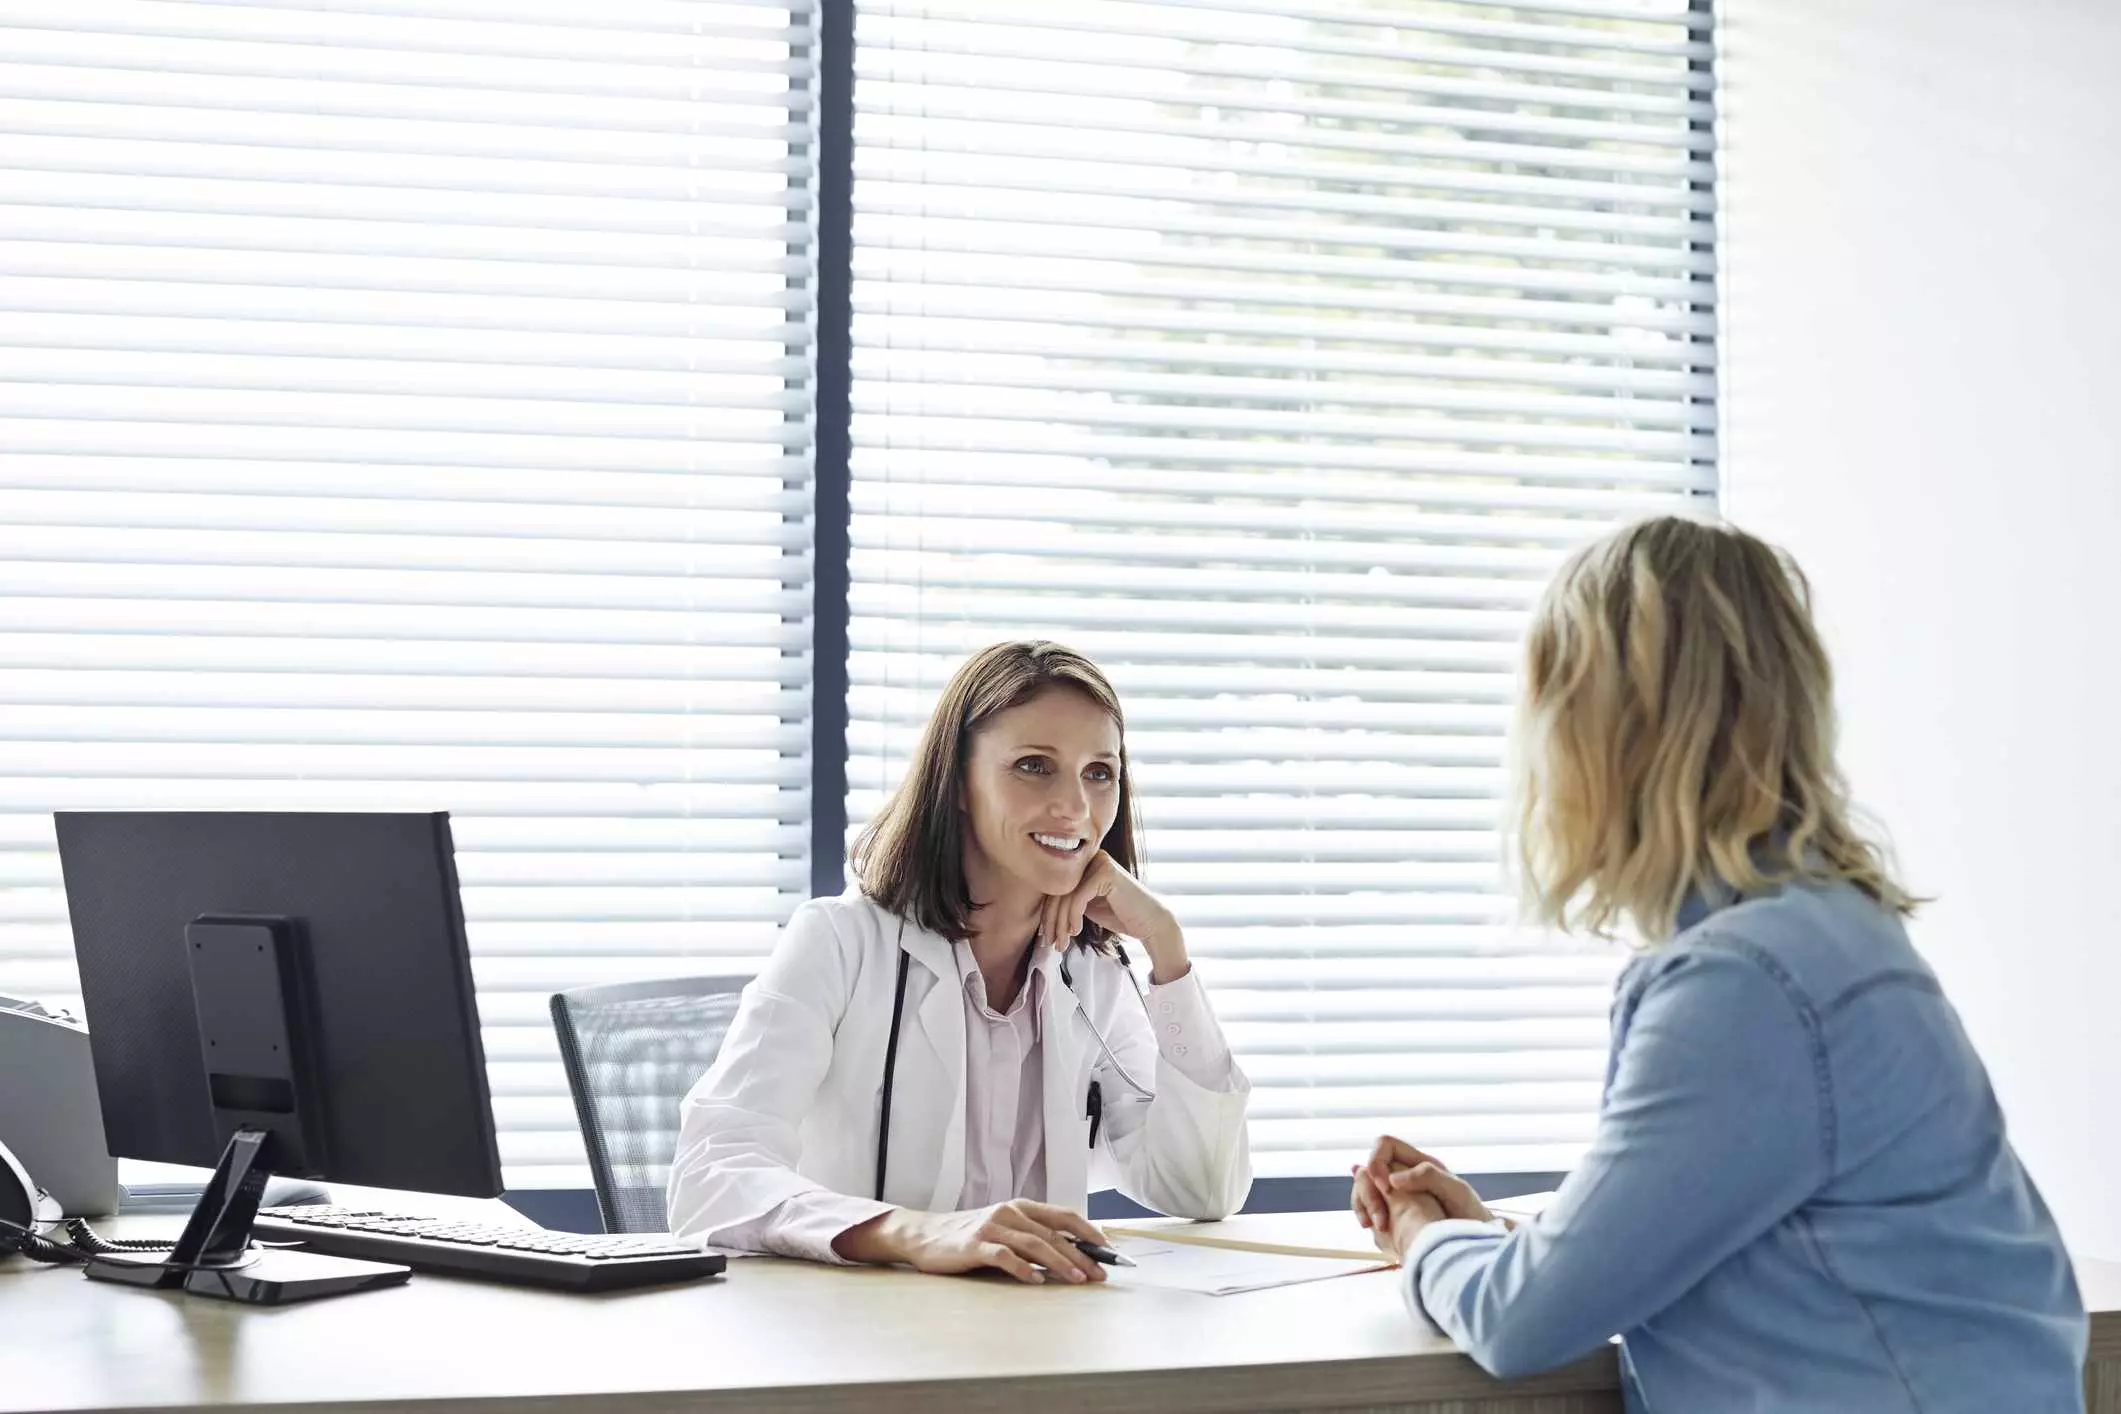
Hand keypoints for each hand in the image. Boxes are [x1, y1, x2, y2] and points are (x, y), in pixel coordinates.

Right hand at [840, 1201, 1110, 1284]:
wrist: (925, 1235)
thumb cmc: (970, 1235)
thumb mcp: (1004, 1228)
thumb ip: (1032, 1236)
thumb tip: (1072, 1254)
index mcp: (1021, 1207)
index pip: (1064, 1216)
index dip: (1089, 1231)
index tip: (1108, 1249)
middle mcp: (1010, 1212)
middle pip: (1053, 1234)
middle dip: (1081, 1254)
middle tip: (1100, 1273)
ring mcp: (992, 1227)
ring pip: (1034, 1244)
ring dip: (1060, 1262)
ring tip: (1077, 1279)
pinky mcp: (975, 1245)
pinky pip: (1004, 1256)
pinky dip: (1023, 1269)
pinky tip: (1037, 1281)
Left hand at [1038, 849, 1186, 981]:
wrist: (1150, 922)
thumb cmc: (1120, 915)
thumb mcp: (1087, 907)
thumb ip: (1068, 903)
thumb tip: (1040, 914)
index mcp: (1084, 863)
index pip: (1056, 888)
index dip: (1047, 914)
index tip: (1044, 936)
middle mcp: (1091, 858)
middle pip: (1059, 891)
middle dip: (1052, 921)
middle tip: (1050, 943)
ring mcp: (1099, 862)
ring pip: (1066, 896)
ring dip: (1060, 924)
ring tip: (1062, 943)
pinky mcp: (1106, 872)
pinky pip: (1078, 897)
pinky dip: (1073, 917)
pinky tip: (1077, 931)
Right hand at [1356, 1136, 1492, 1224]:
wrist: (1477, 1245)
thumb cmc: (1472, 1215)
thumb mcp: (1457, 1191)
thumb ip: (1427, 1176)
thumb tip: (1392, 1179)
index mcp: (1418, 1163)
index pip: (1385, 1145)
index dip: (1378, 1161)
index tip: (1387, 1187)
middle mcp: (1405, 1176)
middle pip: (1368, 1168)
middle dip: (1367, 1191)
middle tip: (1380, 1219)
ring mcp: (1397, 1196)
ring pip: (1365, 1188)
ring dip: (1363, 1204)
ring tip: (1375, 1227)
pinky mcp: (1393, 1215)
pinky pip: (1369, 1208)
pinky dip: (1366, 1215)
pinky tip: (1374, 1229)